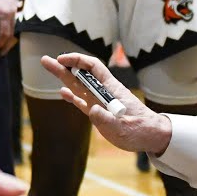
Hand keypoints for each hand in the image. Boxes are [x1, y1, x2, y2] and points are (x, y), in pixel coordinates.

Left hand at [0, 0, 20, 55]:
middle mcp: (14, 16)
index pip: (4, 33)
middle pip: (12, 35)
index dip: (0, 43)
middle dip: (6, 46)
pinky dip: (10, 36)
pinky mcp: (17, 15)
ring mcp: (17, 15)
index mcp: (5, 14)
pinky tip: (5, 40)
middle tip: (0, 54)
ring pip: (14, 32)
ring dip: (8, 42)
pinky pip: (14, 28)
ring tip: (2, 50)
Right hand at [40, 53, 172, 155]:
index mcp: (111, 89)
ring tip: (49, 68)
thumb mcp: (124, 128)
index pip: (93, 68)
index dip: (77, 61)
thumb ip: (107, 119)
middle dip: (64, 66)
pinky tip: (62, 92)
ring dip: (64, 77)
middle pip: (81, 75)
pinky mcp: (99, 113)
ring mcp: (100, 102)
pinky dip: (72, 96)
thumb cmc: (141, 130)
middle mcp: (103, 92)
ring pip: (79, 86)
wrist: (151, 136)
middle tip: (45, 60)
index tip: (62, 60)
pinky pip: (83, 101)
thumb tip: (91, 109)